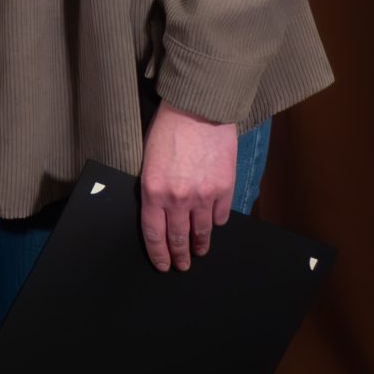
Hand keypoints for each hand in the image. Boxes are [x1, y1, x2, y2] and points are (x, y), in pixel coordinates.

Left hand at [139, 102, 238, 272]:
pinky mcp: (224, 188)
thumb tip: (161, 211)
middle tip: (182, 265)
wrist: (197, 108)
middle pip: (178, 238)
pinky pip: (221, 215)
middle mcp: (178, 199)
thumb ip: (155, 188)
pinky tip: (214, 224)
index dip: (158, 254)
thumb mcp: (149, 159)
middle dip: (180, 256)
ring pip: (202, 231)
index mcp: (153, 191)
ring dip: (200, 245)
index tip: (163, 265)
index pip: (154, 234)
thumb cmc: (168, 128)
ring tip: (200, 251)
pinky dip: (217, 221)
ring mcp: (203, 196)